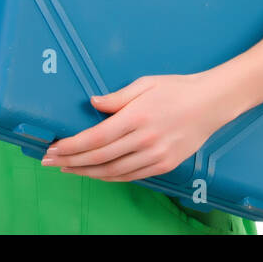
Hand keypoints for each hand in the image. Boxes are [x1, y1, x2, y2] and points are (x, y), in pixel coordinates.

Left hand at [40, 72, 233, 182]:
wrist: (212, 103)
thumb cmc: (177, 89)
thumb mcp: (145, 84)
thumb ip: (116, 97)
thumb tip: (93, 103)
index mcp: (136, 117)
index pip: (95, 138)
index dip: (70, 147)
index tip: (53, 149)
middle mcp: (144, 140)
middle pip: (99, 158)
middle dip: (71, 162)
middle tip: (50, 163)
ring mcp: (155, 156)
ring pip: (113, 172)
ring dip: (87, 173)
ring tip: (68, 170)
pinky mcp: (164, 165)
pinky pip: (131, 176)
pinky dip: (110, 177)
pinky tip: (96, 173)